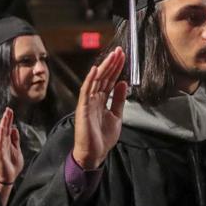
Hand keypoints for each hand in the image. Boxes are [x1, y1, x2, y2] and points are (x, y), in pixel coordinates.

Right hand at [0, 107, 21, 197]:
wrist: (9, 177)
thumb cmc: (12, 164)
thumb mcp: (17, 149)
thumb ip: (15, 139)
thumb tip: (14, 128)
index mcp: (6, 142)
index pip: (7, 128)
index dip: (8, 120)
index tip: (10, 111)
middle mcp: (2, 144)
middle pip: (3, 129)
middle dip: (5, 119)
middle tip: (8, 110)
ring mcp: (0, 149)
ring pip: (1, 135)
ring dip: (2, 126)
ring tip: (5, 118)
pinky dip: (0, 138)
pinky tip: (1, 132)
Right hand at [72, 48, 127, 170]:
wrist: (94, 154)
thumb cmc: (102, 138)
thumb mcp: (116, 116)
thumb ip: (118, 100)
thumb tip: (122, 83)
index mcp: (101, 100)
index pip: (109, 80)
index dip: (116, 68)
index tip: (123, 57)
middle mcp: (93, 99)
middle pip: (103, 77)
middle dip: (112, 63)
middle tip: (120, 51)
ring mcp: (87, 102)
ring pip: (96, 81)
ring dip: (104, 67)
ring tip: (113, 56)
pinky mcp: (83, 108)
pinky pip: (86, 91)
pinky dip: (90, 80)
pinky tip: (95, 70)